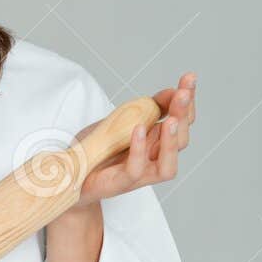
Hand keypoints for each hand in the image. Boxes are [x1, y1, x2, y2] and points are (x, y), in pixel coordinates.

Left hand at [72, 71, 196, 207]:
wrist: (72, 176)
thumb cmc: (99, 149)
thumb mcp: (122, 119)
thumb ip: (149, 107)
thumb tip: (173, 90)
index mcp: (157, 142)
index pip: (182, 123)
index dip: (187, 101)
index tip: (189, 78)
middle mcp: (154, 159)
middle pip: (180, 141)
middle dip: (182, 114)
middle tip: (182, 93)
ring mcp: (140, 175)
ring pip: (167, 165)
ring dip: (171, 141)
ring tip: (171, 119)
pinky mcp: (120, 183)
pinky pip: (135, 169)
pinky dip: (139, 150)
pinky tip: (138, 130)